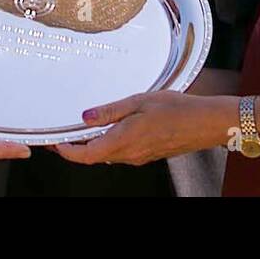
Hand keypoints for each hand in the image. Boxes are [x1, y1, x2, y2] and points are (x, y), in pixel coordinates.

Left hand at [52, 91, 235, 165]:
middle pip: (94, 157)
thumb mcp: (140, 101)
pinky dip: (108, 143)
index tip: (53, 142)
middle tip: (62, 132)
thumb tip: (85, 116)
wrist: (206, 123)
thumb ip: (111, 110)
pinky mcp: (147, 154)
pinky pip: (121, 152)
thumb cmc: (178, 109)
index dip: (66, 151)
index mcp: (124, 141)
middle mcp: (129, 154)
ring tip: (83, 127)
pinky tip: (109, 128)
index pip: (86, 155)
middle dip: (76, 147)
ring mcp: (139, 157)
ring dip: (92, 145)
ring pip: (107, 155)